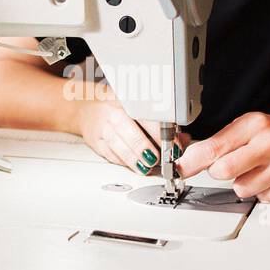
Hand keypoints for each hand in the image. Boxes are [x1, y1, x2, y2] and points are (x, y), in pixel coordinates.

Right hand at [75, 86, 189, 175]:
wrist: (87, 112)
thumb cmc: (118, 110)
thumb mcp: (139, 110)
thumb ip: (162, 125)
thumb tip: (182, 139)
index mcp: (128, 102)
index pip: (146, 116)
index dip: (161, 132)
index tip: (172, 144)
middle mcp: (113, 114)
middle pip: (128, 130)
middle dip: (144, 146)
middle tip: (158, 158)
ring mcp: (103, 129)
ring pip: (118, 144)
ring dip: (133, 158)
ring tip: (146, 166)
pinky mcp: (97, 143)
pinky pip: (111, 154)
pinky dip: (124, 162)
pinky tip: (135, 166)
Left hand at [175, 111, 269, 202]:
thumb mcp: (247, 128)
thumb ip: (219, 142)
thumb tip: (187, 160)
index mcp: (255, 123)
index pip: (214, 146)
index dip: (192, 162)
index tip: (180, 170)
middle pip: (224, 171)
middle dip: (219, 173)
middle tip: (229, 166)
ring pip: (242, 189)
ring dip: (243, 184)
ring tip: (257, 170)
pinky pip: (263, 198)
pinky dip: (262, 191)